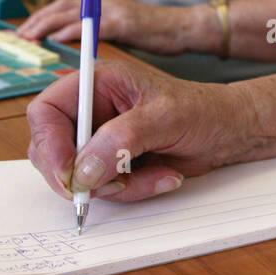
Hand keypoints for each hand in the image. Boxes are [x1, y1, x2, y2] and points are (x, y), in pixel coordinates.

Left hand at [17, 0, 199, 55]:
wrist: (189, 30)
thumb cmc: (163, 37)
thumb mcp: (128, 35)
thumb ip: (106, 38)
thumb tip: (83, 52)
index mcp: (106, 9)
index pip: (66, 8)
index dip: (44, 17)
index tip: (28, 29)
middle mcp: (106, 7)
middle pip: (62, 8)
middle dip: (38, 20)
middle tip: (21, 34)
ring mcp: (114, 13)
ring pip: (71, 13)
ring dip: (46, 24)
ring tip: (29, 35)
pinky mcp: (124, 23)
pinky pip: (92, 25)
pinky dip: (72, 30)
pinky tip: (57, 37)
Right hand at [26, 59, 251, 201]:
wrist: (229, 131)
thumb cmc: (203, 110)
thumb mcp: (166, 117)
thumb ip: (123, 138)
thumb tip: (84, 169)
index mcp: (97, 83)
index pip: (46, 111)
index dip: (50, 143)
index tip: (69, 172)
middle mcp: (91, 111)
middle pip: (51, 150)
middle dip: (83, 175)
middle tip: (118, 184)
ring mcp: (98, 140)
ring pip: (78, 177)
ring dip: (118, 186)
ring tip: (158, 173)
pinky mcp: (112, 164)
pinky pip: (103, 189)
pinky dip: (132, 190)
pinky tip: (163, 176)